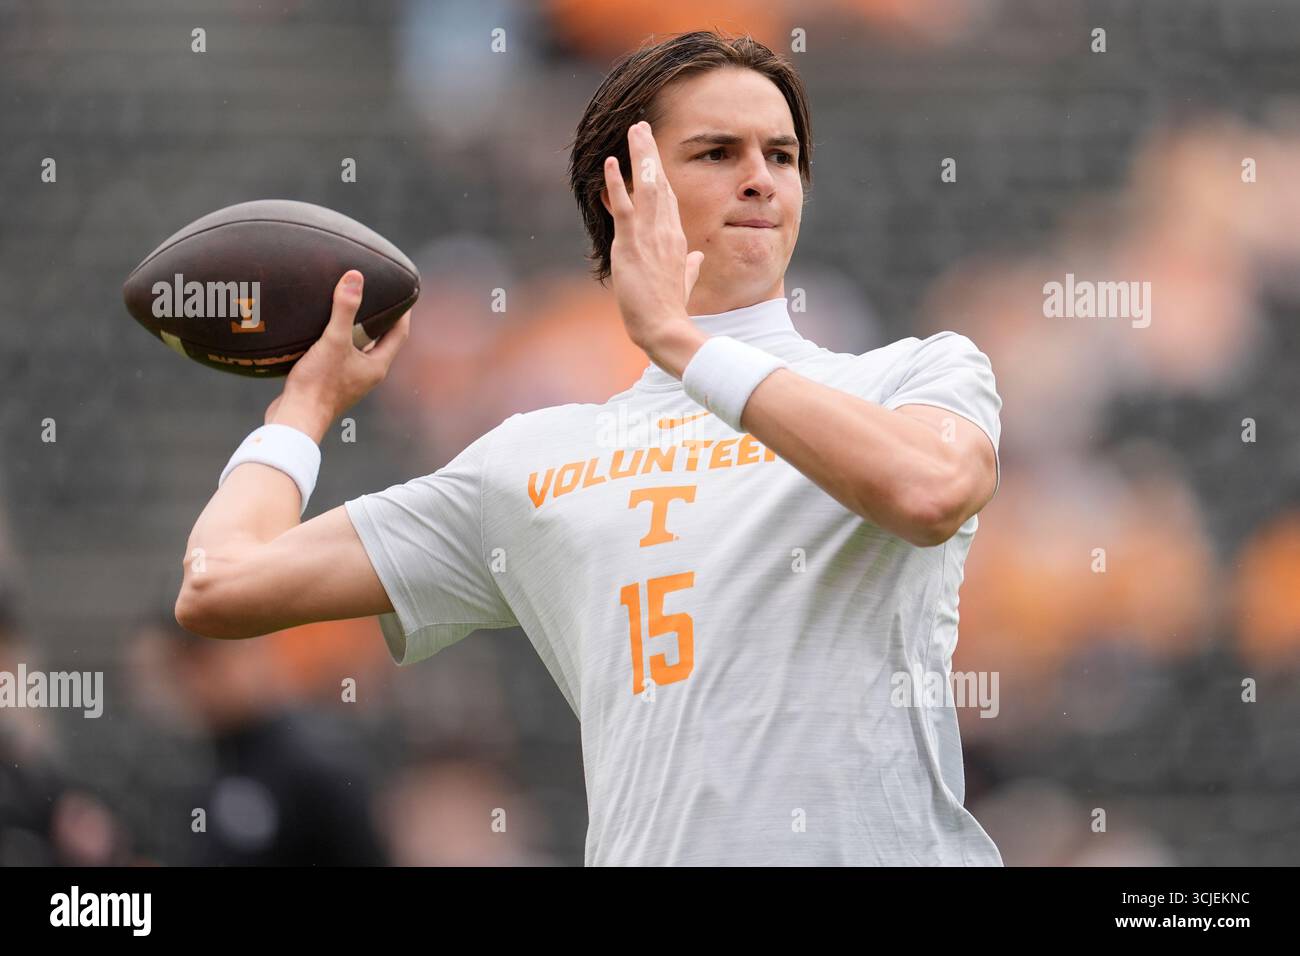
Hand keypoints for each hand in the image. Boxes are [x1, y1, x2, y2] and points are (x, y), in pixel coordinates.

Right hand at [262, 270, 410, 441]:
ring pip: (359, 350)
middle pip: (380, 341)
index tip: (402, 292)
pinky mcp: (331, 384)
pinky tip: (322, 331)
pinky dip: (337, 342)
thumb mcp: (333, 341)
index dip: (403, 312)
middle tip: (375, 294)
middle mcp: (368, 374)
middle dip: (379, 318)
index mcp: (377, 366)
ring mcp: (350, 381)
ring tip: (349, 308)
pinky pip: (340, 357)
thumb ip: (344, 310)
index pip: (399, 333)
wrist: (295, 418)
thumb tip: (355, 277)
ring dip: (357, 330)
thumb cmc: (317, 384)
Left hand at [604, 121, 706, 375]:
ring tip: (634, 129)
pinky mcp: (630, 242)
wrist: (665, 325)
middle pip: (659, 183)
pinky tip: (611, 161)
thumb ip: (690, 268)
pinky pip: (622, 205)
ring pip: (644, 186)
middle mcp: (665, 230)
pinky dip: (615, 182)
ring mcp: (649, 234)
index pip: (667, 199)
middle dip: (650, 153)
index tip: (652, 156)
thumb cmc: (672, 309)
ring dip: (638, 155)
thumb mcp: (684, 284)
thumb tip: (698, 259)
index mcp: (677, 239)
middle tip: (642, 127)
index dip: (659, 174)